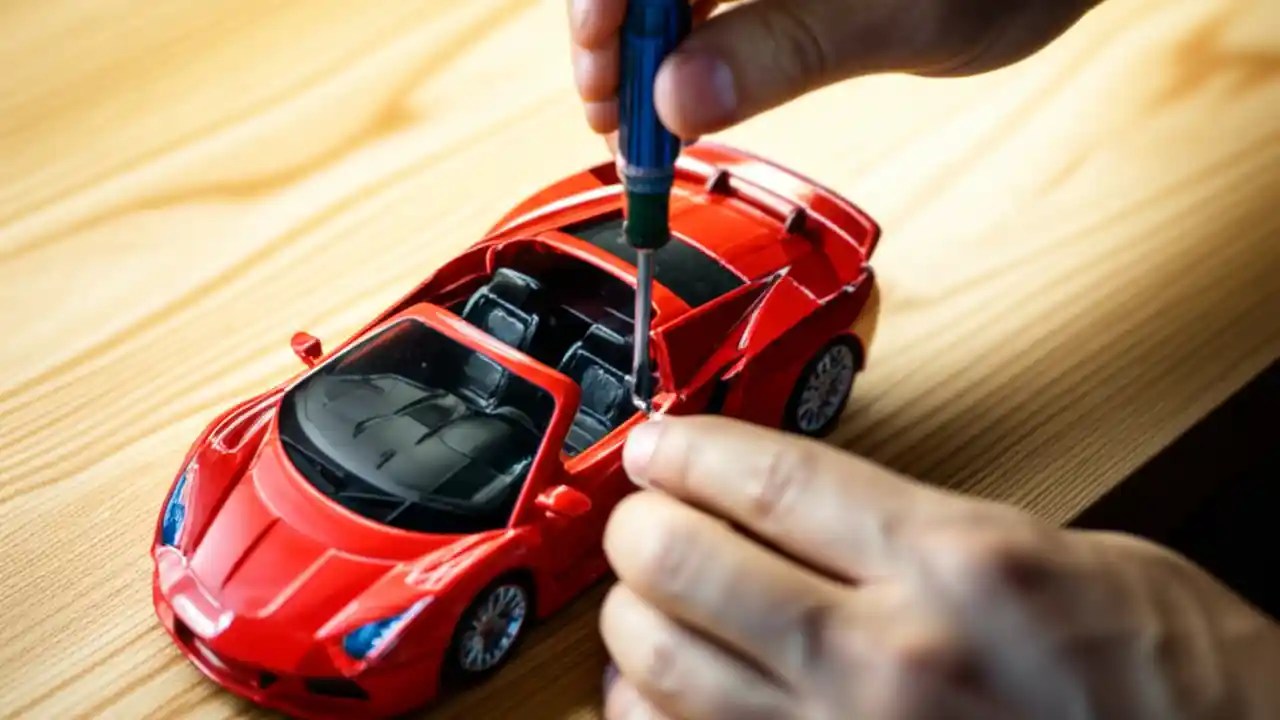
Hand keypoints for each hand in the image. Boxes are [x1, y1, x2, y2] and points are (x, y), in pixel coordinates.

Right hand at [569, 0, 1101, 138]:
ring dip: (644, 41)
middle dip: (615, 38)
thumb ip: (785, 51)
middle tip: (620, 120)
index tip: (605, 95)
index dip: (600, 17)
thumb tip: (678, 99)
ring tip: (646, 116)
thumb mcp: (902, 18)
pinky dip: (684, 31)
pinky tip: (686, 78)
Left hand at [600, 416, 1279, 718]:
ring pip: (661, 662)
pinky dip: (648, 708)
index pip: (766, 477)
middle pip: (684, 560)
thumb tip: (789, 498)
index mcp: (955, 563)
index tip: (659, 443)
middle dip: (638, 525)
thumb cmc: (1158, 675)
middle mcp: (891, 656)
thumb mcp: (1051, 550)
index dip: (687, 448)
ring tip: (649, 594)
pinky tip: (665, 684)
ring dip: (633, 615)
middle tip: (643, 512)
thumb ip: (912, 522)